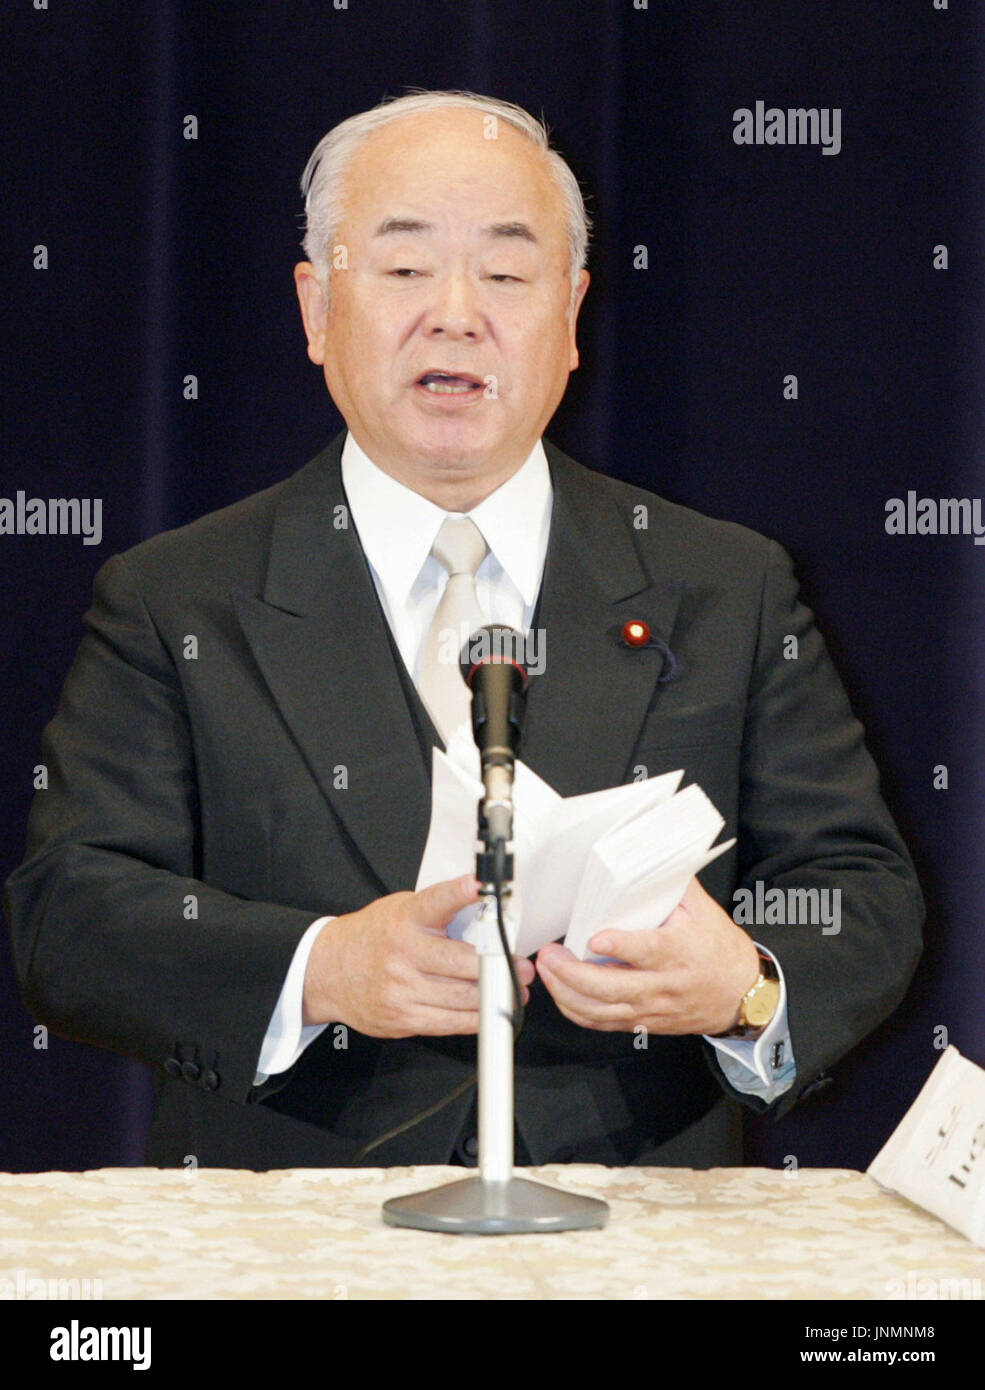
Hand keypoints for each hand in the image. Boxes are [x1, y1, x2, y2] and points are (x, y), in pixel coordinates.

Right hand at [302, 874, 533, 1036]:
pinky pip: (450, 1022)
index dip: (460, 891)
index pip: (436, 901)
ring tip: (515, 990)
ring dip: (495, 996)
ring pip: (462, 997)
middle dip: (499, 966)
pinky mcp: (403, 1017)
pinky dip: (476, 1018)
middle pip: (462, 962)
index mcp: (405, 919)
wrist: (328, 971)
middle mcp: (404, 953)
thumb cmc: (373, 937)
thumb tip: (485, 914)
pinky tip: (491, 1012)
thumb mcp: (400, 910)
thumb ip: (438, 914)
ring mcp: (402, 988)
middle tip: (520, 967)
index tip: (480, 884)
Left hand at [535, 876, 759, 1036]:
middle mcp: (663, 984)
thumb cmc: (720, 950)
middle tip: (551, 955)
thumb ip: (670, 884)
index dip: (620, 946)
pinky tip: (561, 993)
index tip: (596, 939)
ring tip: (548, 971)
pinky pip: (603, 1024)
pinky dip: (577, 1011)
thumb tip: (645, 854)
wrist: (741, 994)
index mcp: (679, 952)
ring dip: (567, 993)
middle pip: (613, 988)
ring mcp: (651, 1007)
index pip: (647, 951)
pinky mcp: (644, 1022)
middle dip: (574, 974)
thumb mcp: (703, 909)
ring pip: (602, 1011)